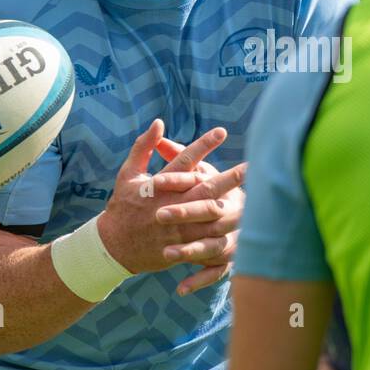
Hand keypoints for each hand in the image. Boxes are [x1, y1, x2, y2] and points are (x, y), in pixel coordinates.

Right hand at [95, 120, 239, 277]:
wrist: (114, 247)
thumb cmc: (122, 205)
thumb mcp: (128, 174)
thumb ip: (144, 147)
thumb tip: (158, 122)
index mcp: (158, 185)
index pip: (184, 161)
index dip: (203, 145)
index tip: (222, 131)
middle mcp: (170, 205)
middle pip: (205, 189)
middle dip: (229, 177)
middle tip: (251, 165)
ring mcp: (177, 228)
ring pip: (209, 215)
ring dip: (233, 205)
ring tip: (256, 195)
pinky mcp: (181, 246)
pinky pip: (206, 240)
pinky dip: (224, 233)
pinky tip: (243, 226)